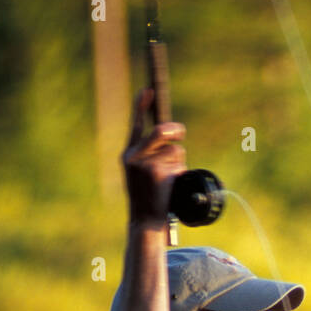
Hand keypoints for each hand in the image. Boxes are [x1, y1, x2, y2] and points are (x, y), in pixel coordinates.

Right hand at [121, 88, 185, 226]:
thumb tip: (175, 142)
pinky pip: (179, 163)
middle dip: (176, 131)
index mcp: (129, 154)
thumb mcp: (144, 174)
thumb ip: (154, 156)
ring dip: (179, 162)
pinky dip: (181, 171)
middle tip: (181, 133)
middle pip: (162, 131)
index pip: (136, 125)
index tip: (149, 89)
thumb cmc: (149, 199)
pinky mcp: (155, 172)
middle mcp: (133, 156)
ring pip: (175, 150)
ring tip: (170, 179)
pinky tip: (171, 185)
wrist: (145, 221)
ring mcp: (144, 164)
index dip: (141, 105)